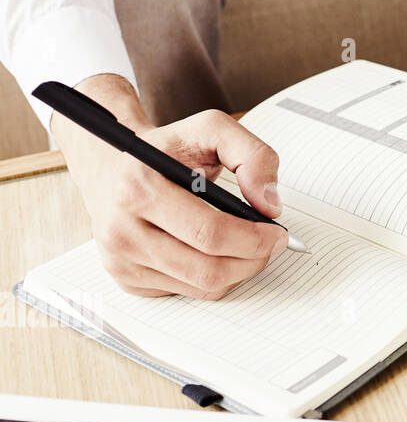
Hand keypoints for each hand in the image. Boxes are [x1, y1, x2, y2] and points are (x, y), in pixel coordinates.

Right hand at [53, 74, 287, 297]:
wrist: (114, 166)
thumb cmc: (169, 149)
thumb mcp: (212, 129)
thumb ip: (252, 155)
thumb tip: (270, 205)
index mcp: (138, 190)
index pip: (209, 233)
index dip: (253, 239)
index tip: (278, 233)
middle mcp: (121, 231)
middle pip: (208, 269)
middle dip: (253, 260)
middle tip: (272, 244)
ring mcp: (120, 261)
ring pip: (201, 286)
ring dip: (239, 271)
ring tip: (251, 247)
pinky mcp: (127, 279)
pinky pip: (188, 292)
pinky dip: (215, 278)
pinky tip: (219, 253)